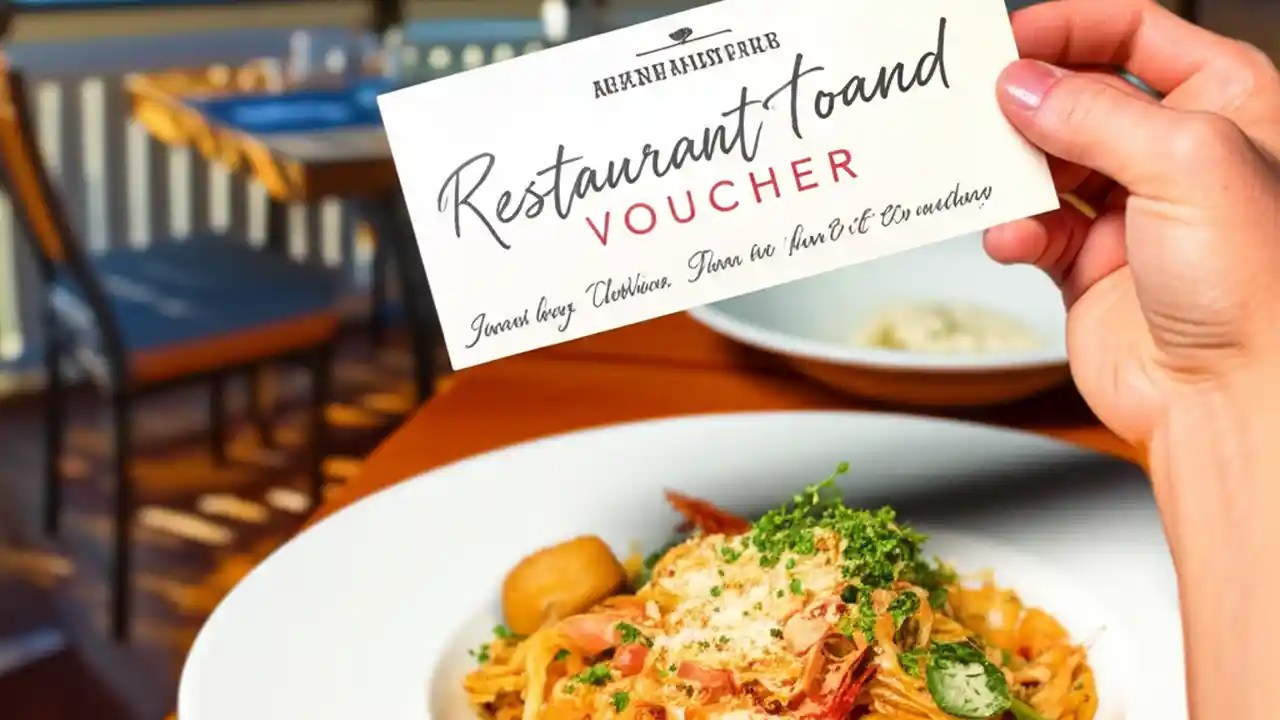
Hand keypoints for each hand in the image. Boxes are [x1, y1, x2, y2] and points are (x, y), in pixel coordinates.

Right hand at [983, 0, 1279, 448]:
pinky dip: (1013, 231)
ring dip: (1012, 175)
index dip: (1069, 30)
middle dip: (1027, 106)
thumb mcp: (1185, 163)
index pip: (1135, 34)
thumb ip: (1093, 113)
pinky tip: (1014, 239)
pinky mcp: (1087, 264)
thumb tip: (1022, 85)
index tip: (1009, 41)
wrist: (1230, 397)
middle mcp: (1174, 153)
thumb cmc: (1258, 290)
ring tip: (991, 182)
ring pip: (1043, 164)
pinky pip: (1031, 228)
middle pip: (1077, 98)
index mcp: (1224, 105)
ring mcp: (1128, 210)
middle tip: (978, 111)